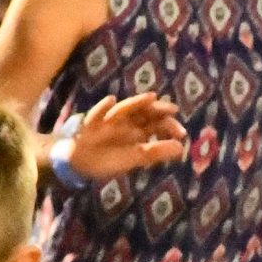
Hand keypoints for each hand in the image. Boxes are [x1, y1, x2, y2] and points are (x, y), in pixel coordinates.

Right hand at [63, 92, 187, 182]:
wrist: (79, 164)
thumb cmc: (108, 160)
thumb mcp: (135, 158)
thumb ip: (155, 152)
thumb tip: (180, 148)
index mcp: (138, 131)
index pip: (157, 123)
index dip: (169, 125)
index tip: (181, 133)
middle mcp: (126, 122)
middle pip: (143, 112)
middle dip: (157, 109)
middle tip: (172, 108)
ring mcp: (109, 120)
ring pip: (124, 109)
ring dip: (136, 102)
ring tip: (150, 97)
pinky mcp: (92, 122)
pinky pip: (98, 114)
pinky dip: (104, 107)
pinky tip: (112, 101)